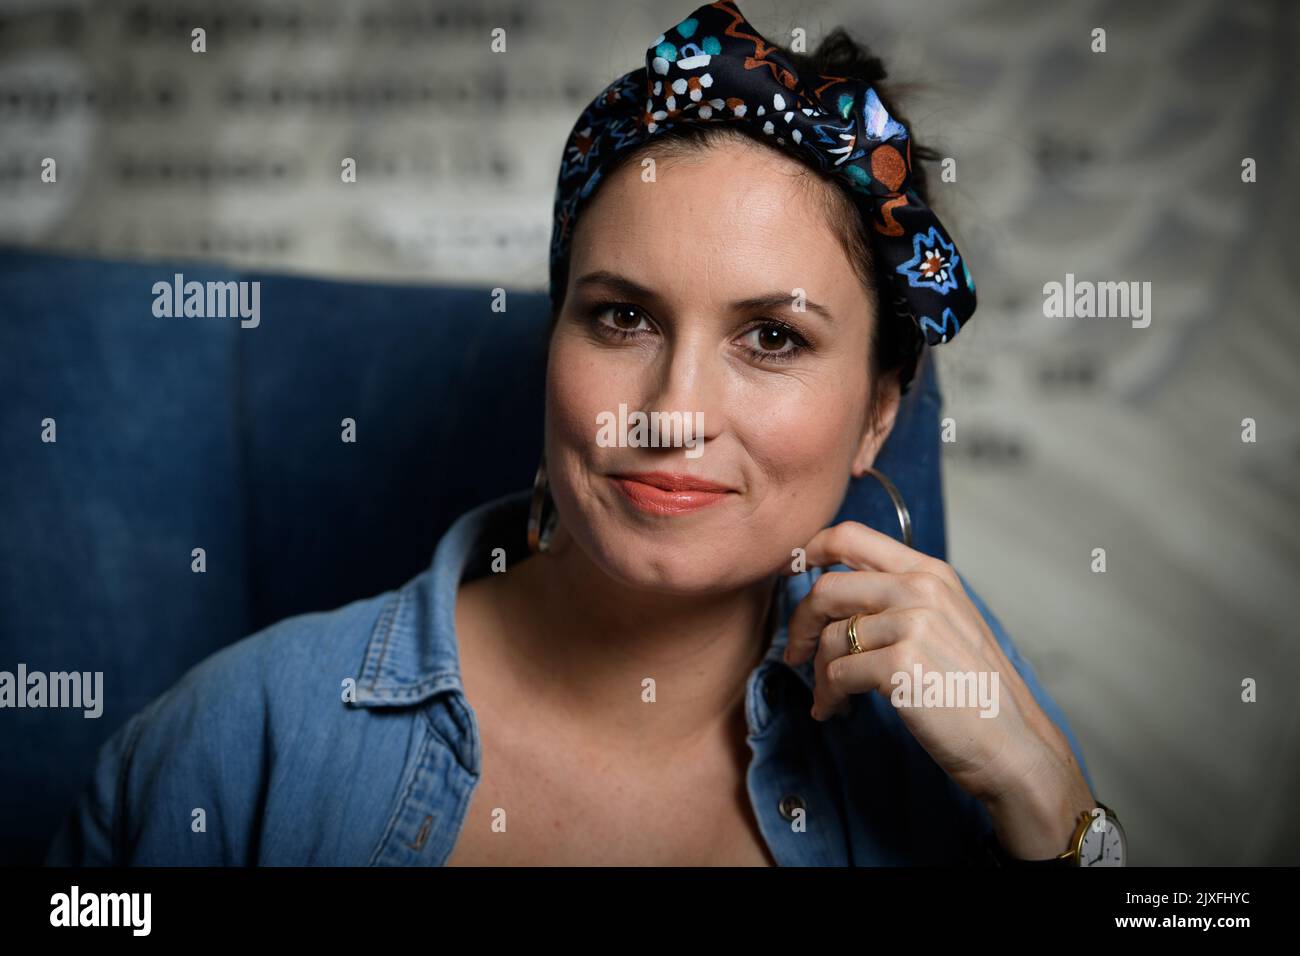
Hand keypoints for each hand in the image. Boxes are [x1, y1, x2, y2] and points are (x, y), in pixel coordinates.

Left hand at [785, 520, 1095, 858]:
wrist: (1011, 741)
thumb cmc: (972, 689)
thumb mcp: (943, 623)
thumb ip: (896, 599)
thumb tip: (830, 594)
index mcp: (930, 572)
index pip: (850, 537)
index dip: (809, 550)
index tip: (789, 572)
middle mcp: (922, 588)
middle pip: (827, 588)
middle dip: (802, 624)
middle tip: (797, 653)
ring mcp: (913, 623)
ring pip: (831, 638)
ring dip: (818, 674)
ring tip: (829, 698)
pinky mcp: (901, 664)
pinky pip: (837, 674)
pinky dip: (829, 696)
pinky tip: (838, 711)